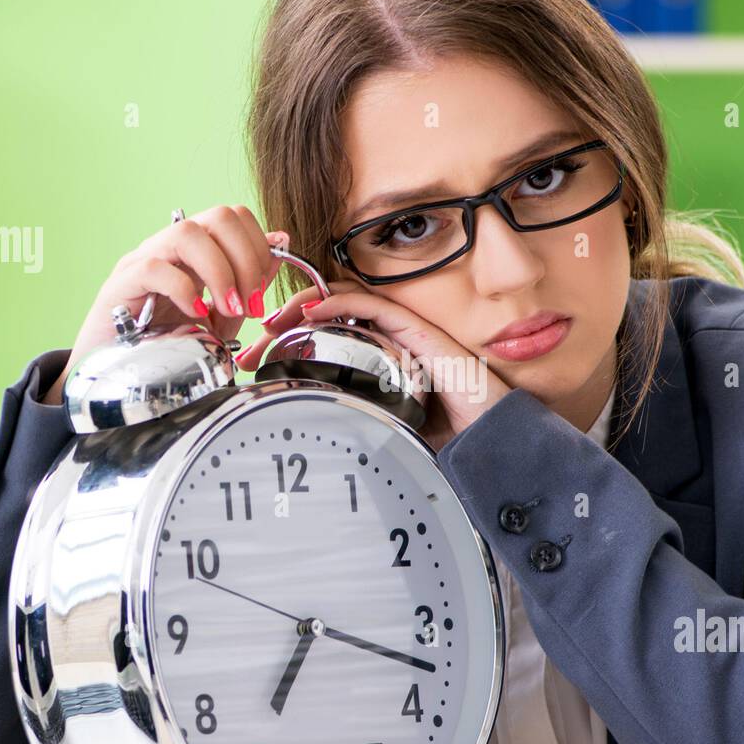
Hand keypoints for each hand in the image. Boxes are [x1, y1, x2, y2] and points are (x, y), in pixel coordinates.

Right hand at [41, 207, 289, 405]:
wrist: (121, 370)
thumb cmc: (171, 340)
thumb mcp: (224, 313)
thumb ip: (251, 280)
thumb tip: (281, 239)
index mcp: (199, 248)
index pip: (236, 216)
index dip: (260, 249)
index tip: (261, 293)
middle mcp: (172, 245)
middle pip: (219, 216)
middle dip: (246, 260)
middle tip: (248, 305)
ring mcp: (144, 260)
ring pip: (187, 233)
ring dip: (219, 272)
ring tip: (226, 310)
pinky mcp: (121, 283)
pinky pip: (154, 268)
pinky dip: (183, 290)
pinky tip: (195, 314)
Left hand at [233, 279, 510, 449]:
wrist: (492, 440)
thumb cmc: (450, 438)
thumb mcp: (386, 431)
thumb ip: (356, 423)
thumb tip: (315, 441)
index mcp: (380, 360)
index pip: (328, 334)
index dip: (290, 339)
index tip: (258, 361)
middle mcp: (390, 340)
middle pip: (328, 315)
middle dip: (284, 325)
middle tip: (252, 348)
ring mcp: (406, 332)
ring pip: (344, 302)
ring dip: (302, 307)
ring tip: (271, 323)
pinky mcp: (419, 332)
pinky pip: (373, 307)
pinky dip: (337, 303)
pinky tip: (309, 312)